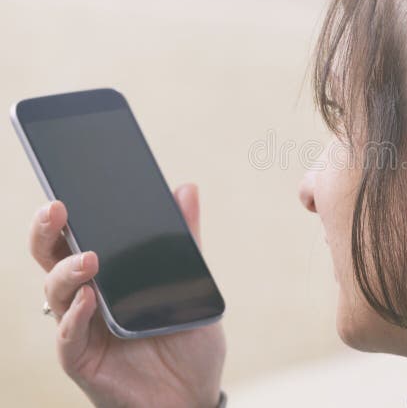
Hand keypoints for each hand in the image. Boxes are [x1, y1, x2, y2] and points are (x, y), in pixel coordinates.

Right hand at [30, 184, 225, 407]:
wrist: (193, 393)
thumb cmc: (184, 338)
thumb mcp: (191, 283)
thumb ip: (186, 240)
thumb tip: (185, 188)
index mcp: (109, 274)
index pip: (76, 236)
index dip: (66, 212)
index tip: (69, 184)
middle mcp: (88, 296)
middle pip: (52, 258)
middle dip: (48, 230)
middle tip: (58, 208)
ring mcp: (82, 327)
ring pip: (57, 292)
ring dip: (68, 271)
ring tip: (91, 258)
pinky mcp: (84, 359)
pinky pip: (68, 337)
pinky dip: (76, 317)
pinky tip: (90, 300)